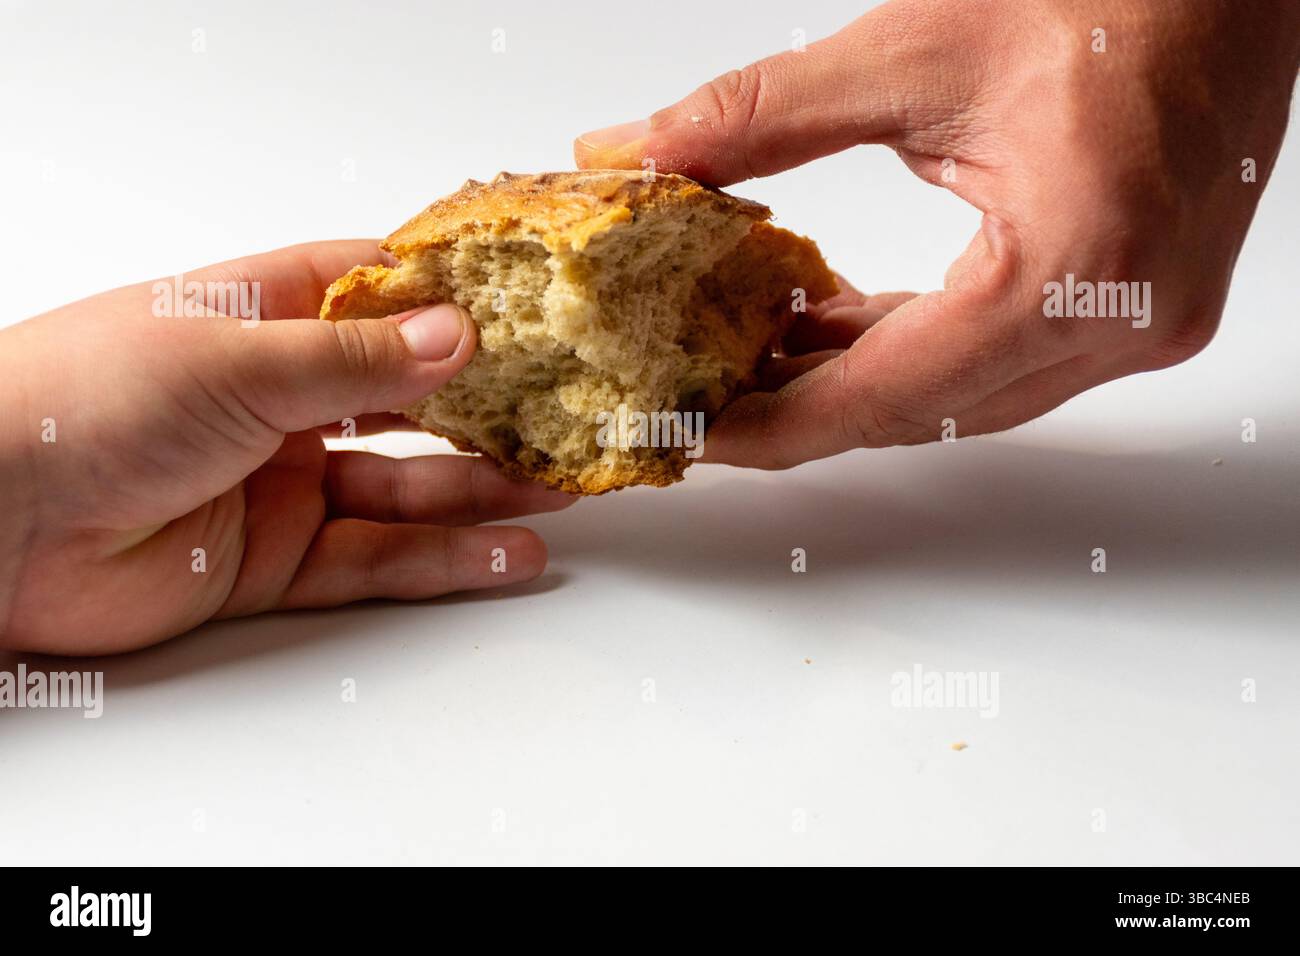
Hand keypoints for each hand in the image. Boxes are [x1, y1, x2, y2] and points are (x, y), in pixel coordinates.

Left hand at [0, 241, 572, 654]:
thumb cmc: (84, 400)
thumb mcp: (236, 357)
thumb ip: (356, 358)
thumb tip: (458, 334)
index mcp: (259, 315)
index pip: (377, 293)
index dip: (452, 302)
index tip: (531, 310)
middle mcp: (276, 396)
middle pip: (405, 399)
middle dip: (486, 406)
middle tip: (564, 412)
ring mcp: (279, 480)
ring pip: (404, 485)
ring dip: (482, 488)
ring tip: (559, 488)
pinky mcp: (274, 560)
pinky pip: (376, 559)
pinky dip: (443, 558)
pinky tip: (505, 551)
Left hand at [575, 0, 1299, 467]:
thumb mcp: (913, 50)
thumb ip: (763, 117)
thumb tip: (642, 153)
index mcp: (1077, 266)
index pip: (894, 390)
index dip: (782, 423)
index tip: (700, 432)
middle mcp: (1124, 320)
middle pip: (926, 411)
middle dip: (808, 409)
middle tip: (711, 397)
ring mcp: (1141, 323)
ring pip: (963, 399)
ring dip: (859, 383)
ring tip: (758, 357)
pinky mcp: (1138, 307)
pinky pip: (1001, 361)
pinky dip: (916, 351)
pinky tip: (840, 328)